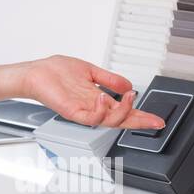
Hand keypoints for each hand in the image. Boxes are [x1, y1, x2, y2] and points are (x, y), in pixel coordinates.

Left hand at [20, 55, 164, 129]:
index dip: (141, 115)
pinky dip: (100, 110)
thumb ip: (109, 78)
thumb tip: (128, 84)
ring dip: (122, 111)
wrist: (35, 73)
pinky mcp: (72, 112)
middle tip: (154, 121)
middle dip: (140, 122)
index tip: (157, 119)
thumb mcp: (90, 71)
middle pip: (121, 120)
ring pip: (109, 120)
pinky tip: (104, 97)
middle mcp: (93, 107)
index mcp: (98, 98)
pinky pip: (90, 118)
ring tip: (127, 97)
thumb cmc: (55, 72)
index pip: (123, 109)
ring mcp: (83, 111)